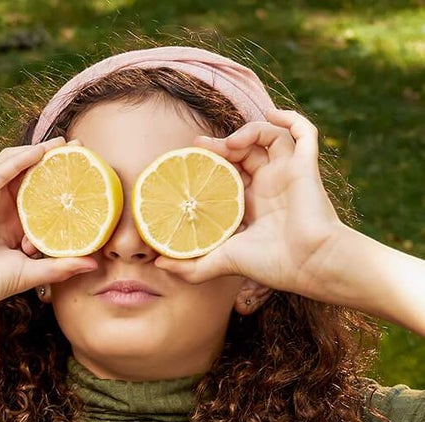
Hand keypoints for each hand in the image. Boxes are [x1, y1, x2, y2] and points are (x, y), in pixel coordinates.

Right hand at [0, 138, 98, 318]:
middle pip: (32, 176)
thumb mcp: (29, 274)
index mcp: (13, 227)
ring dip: (40, 152)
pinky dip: (20, 158)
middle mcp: (1, 209)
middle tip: (84, 150)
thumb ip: (59, 267)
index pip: (43, 199)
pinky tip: (41, 151)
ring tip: (65, 145)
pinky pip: (0, 170)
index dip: (64, 187)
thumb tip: (95, 264)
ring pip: (16, 166)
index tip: (89, 179)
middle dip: (58, 162)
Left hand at [154, 111, 348, 300]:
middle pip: (245, 152)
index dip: (211, 162)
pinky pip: (304, 132)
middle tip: (199, 146)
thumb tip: (157, 263)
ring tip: (230, 143)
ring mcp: (289, 172)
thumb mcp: (220, 263)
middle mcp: (270, 184)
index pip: (229, 173)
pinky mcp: (306, 165)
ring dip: (250, 132)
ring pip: (270, 137)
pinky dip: (290, 118)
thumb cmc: (269, 264)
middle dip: (222, 146)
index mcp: (252, 203)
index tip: (189, 156)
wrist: (307, 263)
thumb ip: (189, 266)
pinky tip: (271, 114)